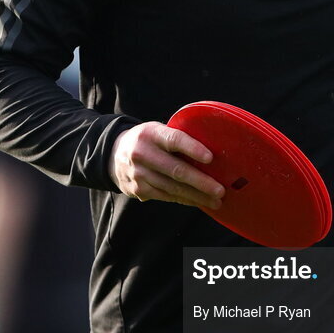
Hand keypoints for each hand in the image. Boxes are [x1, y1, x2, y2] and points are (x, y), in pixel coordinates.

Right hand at [109, 121, 224, 209]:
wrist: (113, 155)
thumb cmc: (147, 141)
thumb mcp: (157, 131)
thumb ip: (176, 138)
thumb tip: (210, 154)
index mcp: (150, 134)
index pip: (174, 139)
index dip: (192, 148)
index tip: (210, 158)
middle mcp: (142, 153)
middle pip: (176, 170)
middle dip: (201, 182)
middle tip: (220, 190)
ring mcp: (139, 174)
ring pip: (173, 188)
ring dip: (197, 196)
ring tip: (216, 200)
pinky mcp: (139, 190)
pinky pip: (167, 197)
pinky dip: (185, 200)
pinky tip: (199, 201)